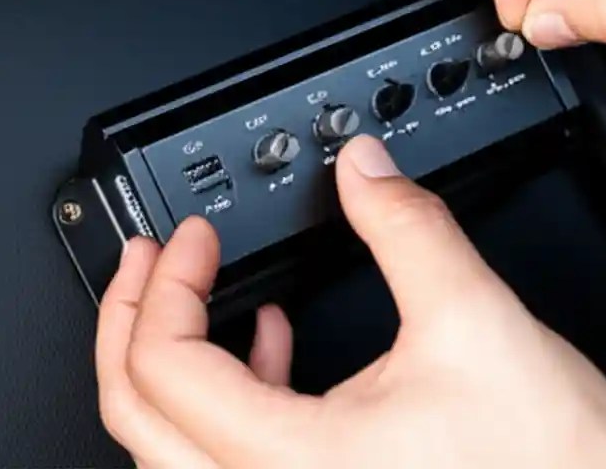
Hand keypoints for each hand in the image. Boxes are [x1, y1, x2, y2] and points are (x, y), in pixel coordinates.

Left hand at [95, 135, 605, 467]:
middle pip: (136, 415)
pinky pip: (222, 458)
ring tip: (198, 291)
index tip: (191, 237)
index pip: (164, 368)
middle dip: (131, 321)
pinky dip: (225, 394)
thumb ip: (407, 228)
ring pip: (169, 445)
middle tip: (149, 258)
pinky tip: (266, 342)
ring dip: (172, 361)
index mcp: (293, 461)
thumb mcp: (474, 322)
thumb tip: (364, 167)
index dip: (166, 283)